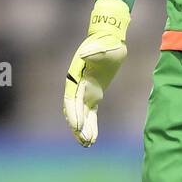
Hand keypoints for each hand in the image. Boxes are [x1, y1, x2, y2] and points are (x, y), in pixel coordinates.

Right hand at [62, 0, 130, 145]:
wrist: (109, 38)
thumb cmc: (107, 42)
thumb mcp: (104, 46)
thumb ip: (95, 51)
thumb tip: (85, 55)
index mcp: (76, 75)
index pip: (71, 98)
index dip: (73, 113)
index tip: (77, 127)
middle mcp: (77, 84)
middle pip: (74, 110)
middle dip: (78, 126)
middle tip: (85, 141)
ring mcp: (84, 90)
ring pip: (81, 114)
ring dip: (83, 129)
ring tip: (88, 144)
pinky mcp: (93, 93)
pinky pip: (89, 112)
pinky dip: (90, 124)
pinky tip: (92, 138)